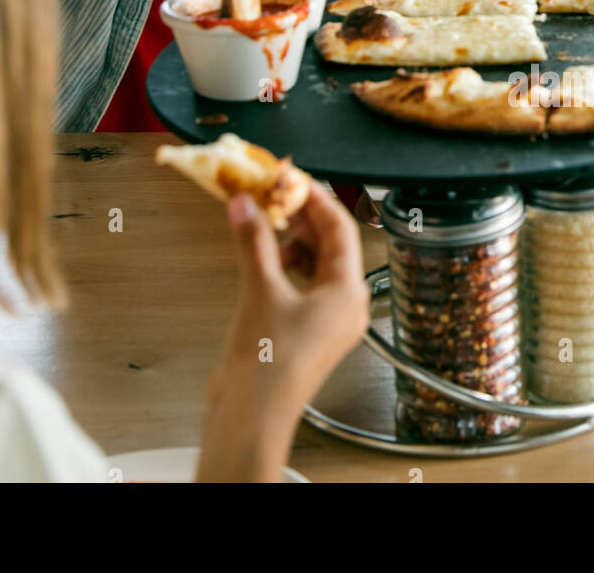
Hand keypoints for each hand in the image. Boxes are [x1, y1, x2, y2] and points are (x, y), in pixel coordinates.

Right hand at [195, 182, 369, 480]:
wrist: (252, 415)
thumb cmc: (269, 363)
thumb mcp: (261, 288)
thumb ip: (253, 239)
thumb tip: (244, 203)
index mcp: (348, 291)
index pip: (340, 227)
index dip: (315, 197)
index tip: (290, 178)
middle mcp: (345, 305)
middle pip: (329, 244)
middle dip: (300, 216)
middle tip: (272, 193)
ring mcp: (326, 320)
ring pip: (315, 262)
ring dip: (290, 238)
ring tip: (264, 222)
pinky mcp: (305, 331)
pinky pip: (302, 283)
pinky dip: (284, 263)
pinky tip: (263, 255)